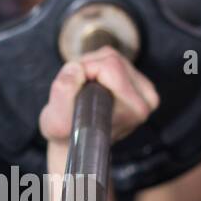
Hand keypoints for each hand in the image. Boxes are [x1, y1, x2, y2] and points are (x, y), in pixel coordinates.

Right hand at [38, 47, 159, 146]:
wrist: (77, 144)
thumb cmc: (68, 134)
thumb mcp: (55, 120)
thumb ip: (63, 92)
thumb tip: (76, 68)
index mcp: (133, 109)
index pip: (109, 66)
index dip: (84, 70)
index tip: (75, 89)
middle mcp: (145, 101)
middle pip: (112, 58)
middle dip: (88, 66)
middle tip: (77, 89)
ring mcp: (145, 92)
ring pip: (113, 56)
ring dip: (92, 66)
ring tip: (83, 89)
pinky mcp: (141, 85)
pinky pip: (115, 59)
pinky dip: (98, 67)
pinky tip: (92, 86)